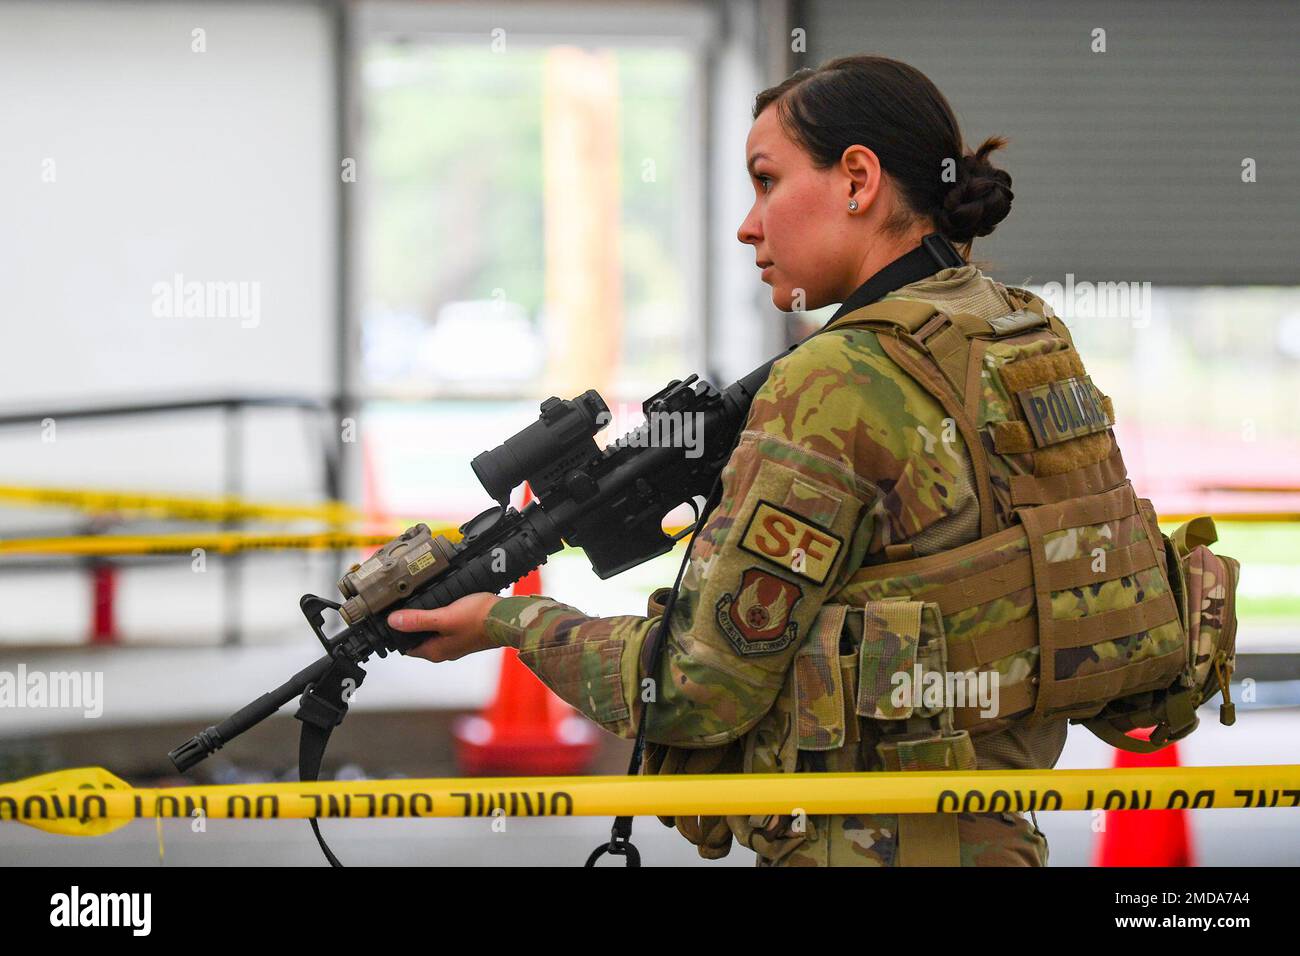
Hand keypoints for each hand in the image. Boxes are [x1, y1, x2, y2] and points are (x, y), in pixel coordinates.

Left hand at [388, 593, 502, 661]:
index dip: (395, 633)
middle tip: (401, 604)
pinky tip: (440, 602)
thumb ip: (418, 620)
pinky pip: (443, 626)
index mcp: (435, 651)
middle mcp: (443, 650)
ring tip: (419, 600)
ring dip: (424, 618)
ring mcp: (454, 642)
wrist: (508, 618)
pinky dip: (438, 616)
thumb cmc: (480, 619)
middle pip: (417, 638)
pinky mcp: (464, 633)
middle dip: (409, 624)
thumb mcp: (444, 617)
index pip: (405, 647)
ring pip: (431, 631)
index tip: (388, 616)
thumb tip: (393, 622)